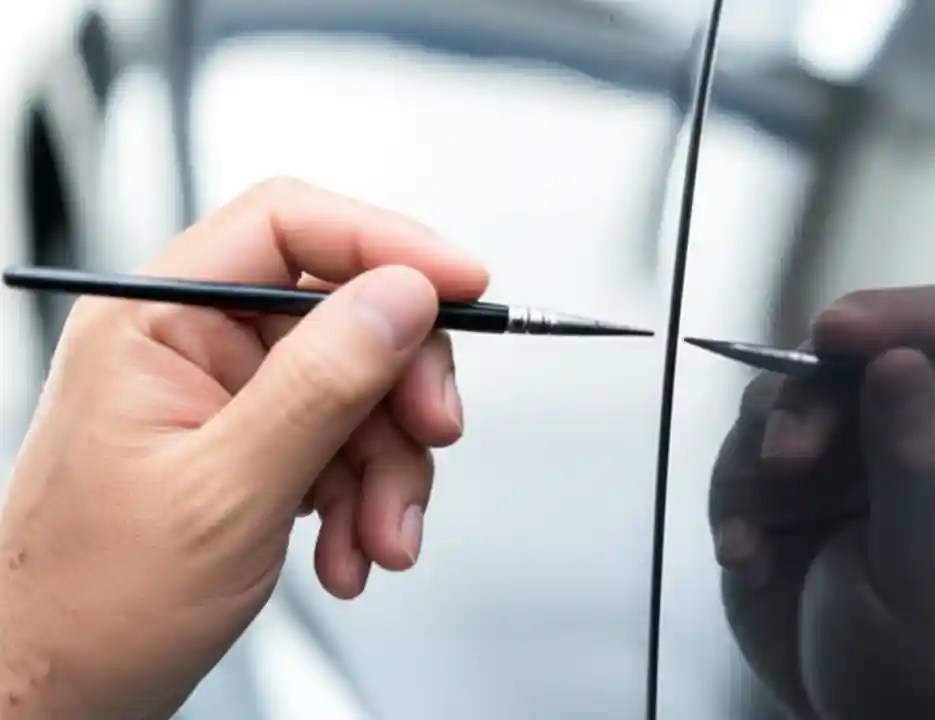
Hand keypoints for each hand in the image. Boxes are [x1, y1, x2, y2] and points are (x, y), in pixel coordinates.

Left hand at [0, 179, 488, 718]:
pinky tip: (350, 552)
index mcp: (157, 320)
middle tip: (433, 436)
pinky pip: (347, 444)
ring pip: (360, 389)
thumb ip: (321, 384)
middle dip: (401, 388)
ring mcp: (228, 397)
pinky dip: (367, 501)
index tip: (462, 285)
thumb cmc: (91, 601)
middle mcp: (194, 344)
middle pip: (344, 313)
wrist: (58, 689)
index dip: (387, 243)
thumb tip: (402, 296)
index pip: (289, 226)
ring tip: (380, 539)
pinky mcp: (256, 446)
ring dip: (390, 469)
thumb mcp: (226, 490)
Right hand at [709, 287, 934, 718]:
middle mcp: (896, 429)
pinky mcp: (773, 495)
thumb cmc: (925, 652)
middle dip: (802, 409)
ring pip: (772, 406)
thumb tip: (896, 359)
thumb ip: (915, 461)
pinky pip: (733, 465)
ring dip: (754, 463)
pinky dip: (729, 509)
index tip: (831, 333)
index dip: (884, 316)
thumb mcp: (929, 563)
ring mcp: (831, 461)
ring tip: (756, 535)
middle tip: (784, 465)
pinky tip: (746, 560)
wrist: (863, 719)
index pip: (932, 330)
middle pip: (833, 363)